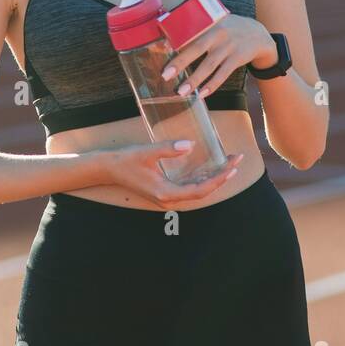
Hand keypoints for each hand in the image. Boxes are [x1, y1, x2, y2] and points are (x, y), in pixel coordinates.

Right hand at [99, 140, 243, 208]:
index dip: (218, 179)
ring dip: (213, 178)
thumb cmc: (126, 161)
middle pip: (202, 191)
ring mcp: (167, 196)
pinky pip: (189, 188)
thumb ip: (168, 149)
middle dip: (221, 177)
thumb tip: (189, 146)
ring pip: (197, 190)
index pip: (200, 190)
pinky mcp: (165, 191)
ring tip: (228, 164)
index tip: (232, 166)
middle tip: (237, 161)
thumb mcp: (147, 152)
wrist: (108, 169)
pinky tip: (210, 170)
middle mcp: (169, 199)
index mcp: (166, 193)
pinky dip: (202, 179)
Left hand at [160, 15, 273, 98]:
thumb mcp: (216, 20)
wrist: (259, 34)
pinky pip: (223, 74)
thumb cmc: (229, 28)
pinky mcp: (237, 58)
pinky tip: (202, 94)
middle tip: (165, 75)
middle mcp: (219, 33)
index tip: (160, 52)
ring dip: (195, 79)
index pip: (189, 33)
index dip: (175, 43)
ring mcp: (229, 46)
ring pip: (209, 65)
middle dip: (180, 62)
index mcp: (210, 22)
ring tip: (181, 92)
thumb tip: (167, 33)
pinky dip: (212, 85)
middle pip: (197, 49)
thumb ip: (197, 26)